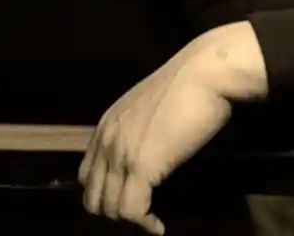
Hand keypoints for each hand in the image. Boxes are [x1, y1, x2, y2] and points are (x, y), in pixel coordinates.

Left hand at [78, 22, 267, 233]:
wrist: (206, 73)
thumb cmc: (190, 84)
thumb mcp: (152, 106)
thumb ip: (139, 128)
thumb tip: (150, 150)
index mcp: (106, 125)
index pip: (87, 175)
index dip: (107, 193)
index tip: (131, 200)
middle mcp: (106, 140)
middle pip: (92, 196)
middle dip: (115, 211)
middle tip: (141, 214)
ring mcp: (121, 154)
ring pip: (109, 208)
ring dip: (130, 220)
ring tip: (152, 221)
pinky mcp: (142, 166)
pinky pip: (131, 210)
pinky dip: (145, 223)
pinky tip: (159, 226)